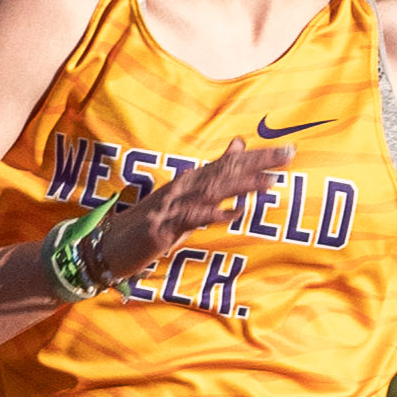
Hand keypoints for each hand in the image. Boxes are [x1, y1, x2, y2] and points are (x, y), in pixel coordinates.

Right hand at [90, 138, 288, 285]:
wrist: (108, 245)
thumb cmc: (149, 225)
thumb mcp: (182, 201)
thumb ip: (210, 180)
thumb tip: (234, 151)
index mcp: (189, 183)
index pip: (228, 165)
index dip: (258, 158)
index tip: (287, 152)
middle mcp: (182, 188)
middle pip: (225, 172)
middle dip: (258, 163)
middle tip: (288, 154)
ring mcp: (171, 207)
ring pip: (212, 191)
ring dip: (242, 186)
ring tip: (270, 182)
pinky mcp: (162, 228)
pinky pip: (191, 219)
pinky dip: (212, 215)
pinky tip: (233, 213)